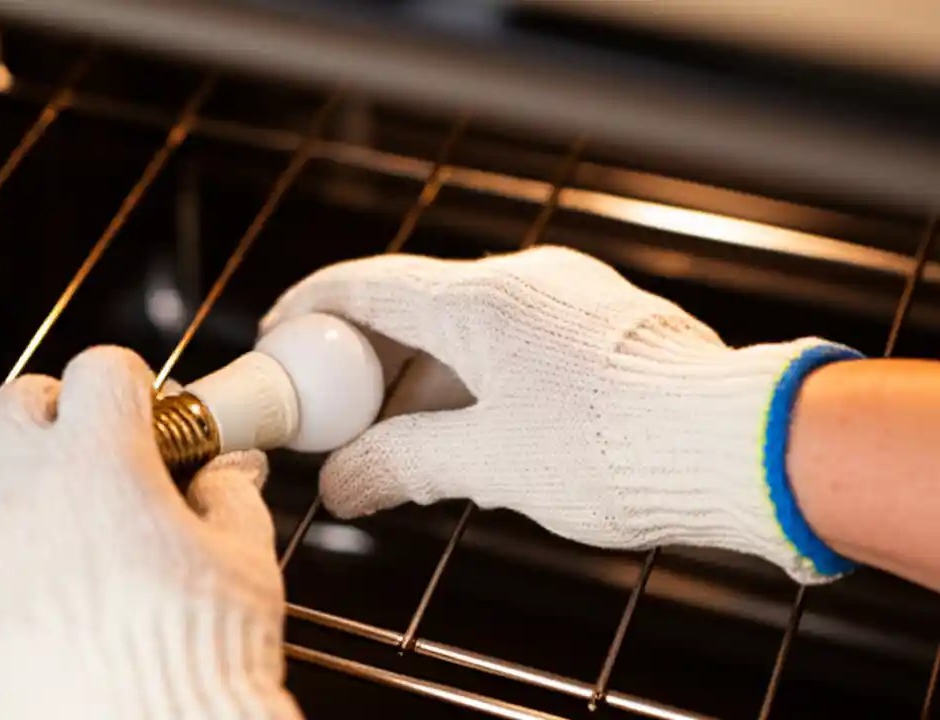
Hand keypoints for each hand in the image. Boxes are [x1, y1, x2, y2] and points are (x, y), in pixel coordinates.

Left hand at [0, 347, 300, 718]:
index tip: (141, 408)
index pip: (99, 372)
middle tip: (78, 438)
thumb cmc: (194, 660)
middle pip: (12, 403)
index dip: (127, 383)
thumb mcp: (244, 567)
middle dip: (48, 408)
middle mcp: (16, 491)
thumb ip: (230, 502)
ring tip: (7, 487)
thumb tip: (228, 477)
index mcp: (97, 461)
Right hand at [263, 246, 861, 583]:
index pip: (365, 287)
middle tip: (334, 416)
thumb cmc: (614, 449)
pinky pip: (510, 342)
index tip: (278, 338)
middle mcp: (520, 283)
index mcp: (480, 302)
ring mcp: (564, 298)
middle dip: (364, 365)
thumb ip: (403, 464)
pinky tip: (469, 435)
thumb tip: (342, 484)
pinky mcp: (598, 324)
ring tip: (399, 446)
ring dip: (420, 383)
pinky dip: (471, 381)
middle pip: (411, 310)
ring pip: (463, 332)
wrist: (736, 445)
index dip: (309, 310)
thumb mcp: (488, 463)